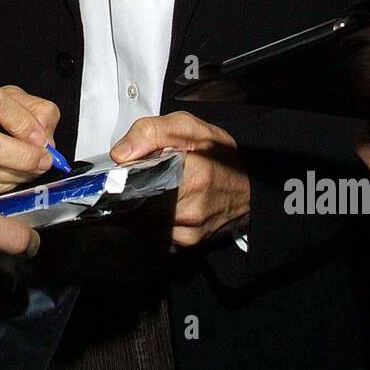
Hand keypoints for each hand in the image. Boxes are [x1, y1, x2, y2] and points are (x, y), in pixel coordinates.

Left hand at [111, 111, 249, 246]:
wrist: (249, 186)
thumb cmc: (219, 154)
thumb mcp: (188, 127)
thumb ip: (151, 132)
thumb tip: (120, 155)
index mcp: (193, 174)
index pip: (137, 183)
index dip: (123, 177)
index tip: (120, 172)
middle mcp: (192, 208)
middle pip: (134, 205)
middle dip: (128, 191)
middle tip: (135, 178)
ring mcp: (189, 229)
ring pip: (140, 221)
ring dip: (137, 206)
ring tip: (150, 189)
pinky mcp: (187, 242)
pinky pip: (152, 233)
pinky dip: (148, 219)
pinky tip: (160, 205)